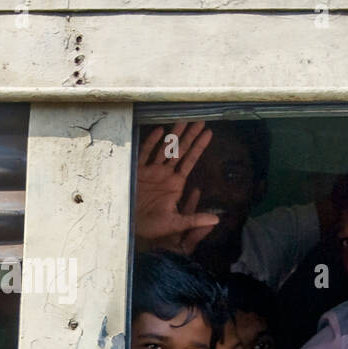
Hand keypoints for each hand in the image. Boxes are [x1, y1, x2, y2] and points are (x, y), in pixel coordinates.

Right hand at [135, 119, 219, 252]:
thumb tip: (217, 220)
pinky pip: (144, 154)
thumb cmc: (153, 228)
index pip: (190, 161)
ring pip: (164, 149)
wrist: (130, 228)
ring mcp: (151, 171)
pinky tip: (159, 131)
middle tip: (200, 120)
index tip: (209, 133)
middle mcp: (164, 174)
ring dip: (173, 135)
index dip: (199, 147)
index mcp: (175, 183)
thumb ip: (195, 220)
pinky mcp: (137, 172)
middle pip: (180, 151)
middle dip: (190, 136)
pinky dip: (151, 143)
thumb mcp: (176, 224)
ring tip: (182, 120)